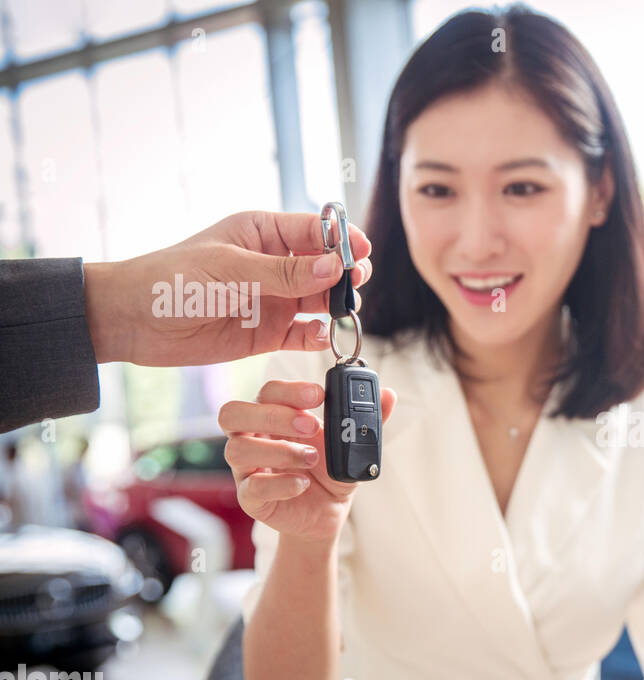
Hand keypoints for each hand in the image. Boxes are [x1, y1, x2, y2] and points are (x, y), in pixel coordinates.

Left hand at [83, 210, 373, 366]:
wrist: (134, 321)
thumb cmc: (172, 280)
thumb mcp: (231, 270)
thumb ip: (285, 272)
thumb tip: (334, 267)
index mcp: (263, 233)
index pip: (315, 229)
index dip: (342, 240)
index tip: (361, 252)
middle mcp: (275, 265)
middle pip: (326, 267)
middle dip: (345, 275)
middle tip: (354, 285)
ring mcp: (274, 299)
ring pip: (322, 300)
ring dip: (337, 306)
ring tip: (343, 312)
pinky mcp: (269, 332)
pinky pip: (306, 334)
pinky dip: (319, 336)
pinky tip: (322, 336)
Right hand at [219, 379, 396, 543]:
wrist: (328, 512)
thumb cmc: (331, 470)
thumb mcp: (352, 443)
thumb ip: (366, 419)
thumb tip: (389, 394)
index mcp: (273, 416)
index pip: (266, 392)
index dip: (289, 389)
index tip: (319, 394)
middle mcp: (253, 438)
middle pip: (233, 413)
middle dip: (273, 415)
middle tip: (311, 425)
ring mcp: (248, 469)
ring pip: (236, 449)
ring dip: (279, 450)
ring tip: (312, 458)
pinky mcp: (252, 498)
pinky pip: (252, 486)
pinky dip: (280, 483)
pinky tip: (303, 483)